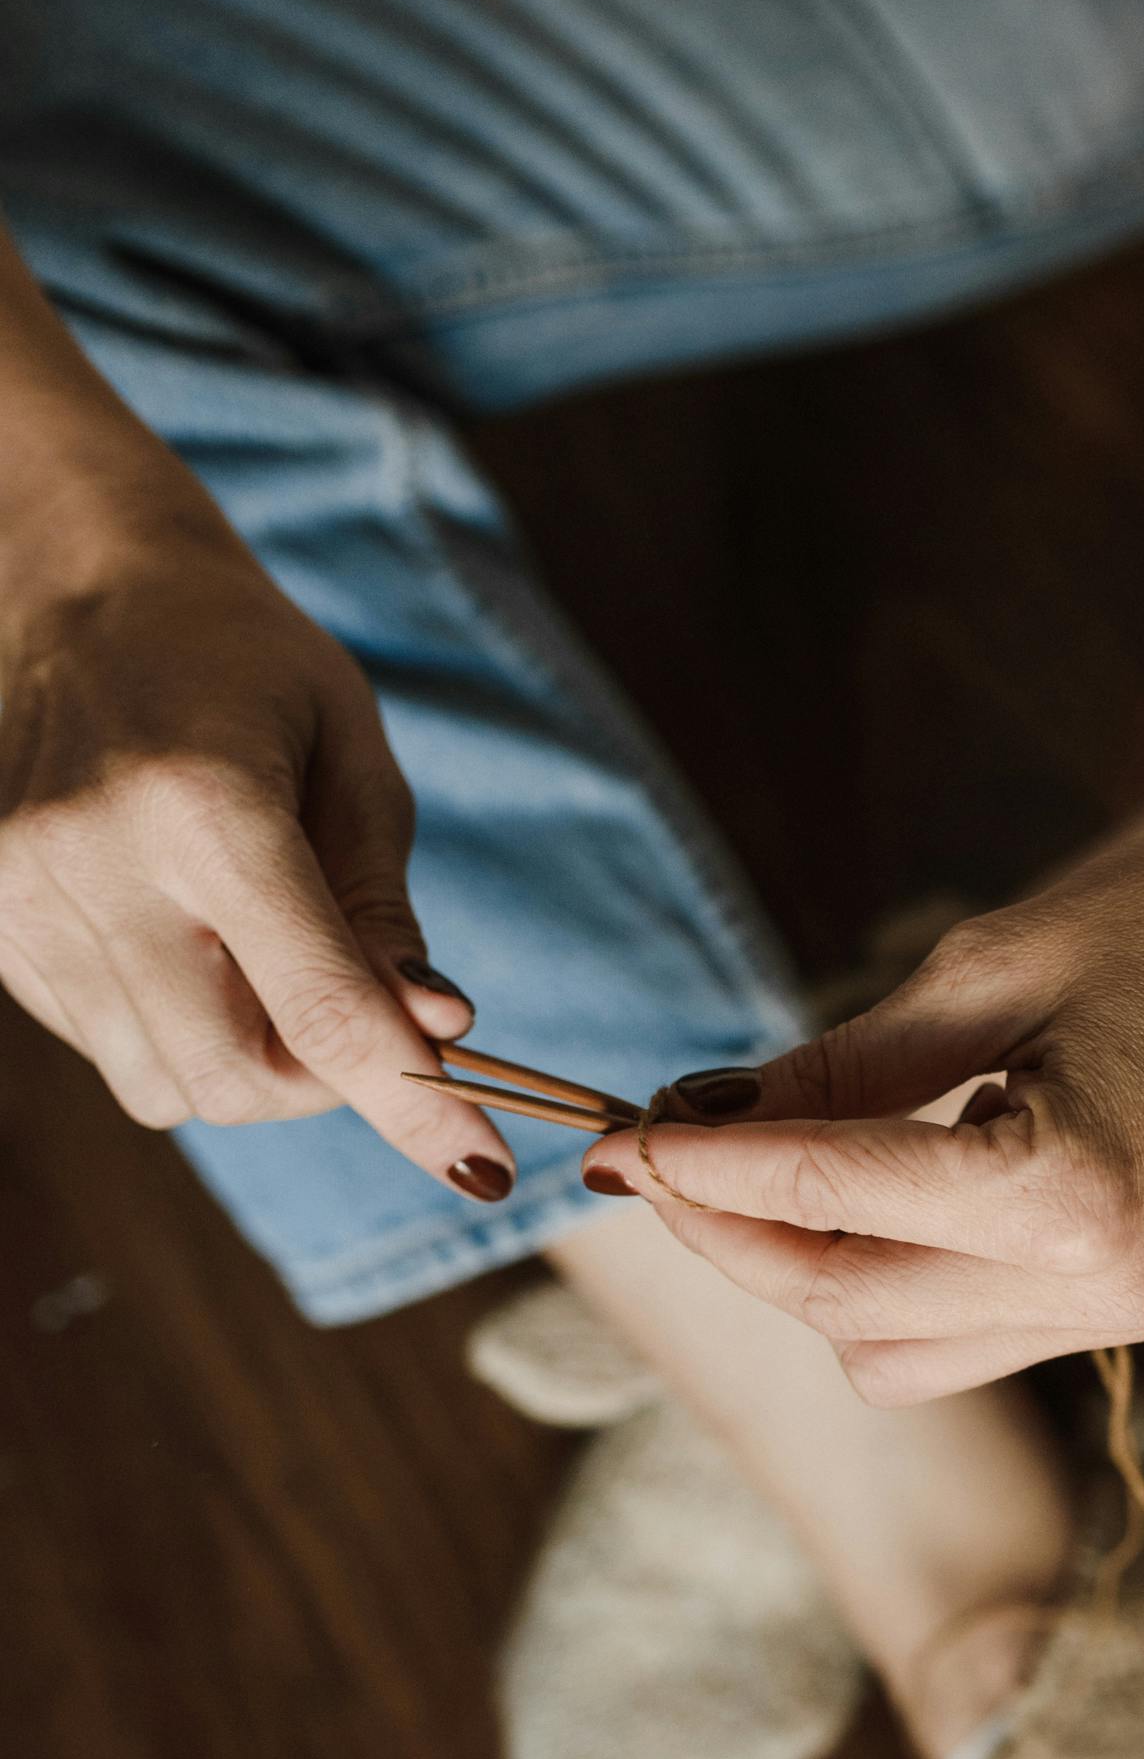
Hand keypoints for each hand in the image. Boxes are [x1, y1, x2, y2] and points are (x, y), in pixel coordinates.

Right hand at [0, 494, 510, 1185]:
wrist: (74, 589)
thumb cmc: (243, 664)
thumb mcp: (350, 756)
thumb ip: (383, 904)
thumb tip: (436, 1031)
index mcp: (204, 809)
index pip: (323, 1011)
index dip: (414, 1106)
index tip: (482, 1169)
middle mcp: (96, 863)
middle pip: (233, 1080)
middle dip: (321, 1087)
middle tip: (363, 1023)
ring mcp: (23, 899)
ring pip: (164, 1086)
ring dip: (247, 1069)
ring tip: (270, 971)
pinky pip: (106, 1048)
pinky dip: (176, 1033)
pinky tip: (190, 945)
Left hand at [583, 820, 1143, 1400]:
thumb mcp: (997, 963)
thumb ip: (846, 1062)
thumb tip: (702, 1115)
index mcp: (1068, 1190)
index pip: (832, 1199)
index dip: (704, 1170)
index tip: (616, 1137)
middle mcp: (1101, 1285)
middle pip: (845, 1307)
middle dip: (732, 1238)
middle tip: (656, 1156)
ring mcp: (1126, 1315)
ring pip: (894, 1356)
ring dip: (805, 1283)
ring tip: (754, 1184)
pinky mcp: (1139, 1313)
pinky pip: (966, 1340)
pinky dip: (887, 1287)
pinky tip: (867, 1201)